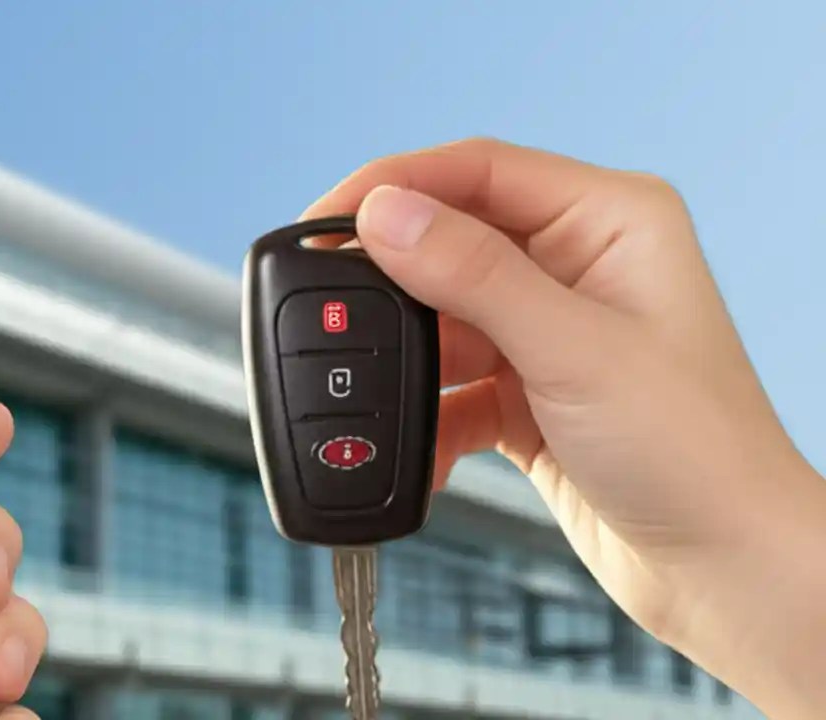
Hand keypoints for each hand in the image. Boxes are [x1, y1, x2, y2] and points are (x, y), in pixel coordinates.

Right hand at [306, 138, 825, 718]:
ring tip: (374, 389)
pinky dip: (425, 417)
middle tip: (326, 305)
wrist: (724, 572)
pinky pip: (449, 384)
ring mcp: (549, 331)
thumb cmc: (696, 454)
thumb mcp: (575, 351)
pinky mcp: (527, 391)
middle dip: (388, 279)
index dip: (393, 184)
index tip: (323, 218)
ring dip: (405, 359)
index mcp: (610, 221)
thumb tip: (383, 213)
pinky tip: (420, 449)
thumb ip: (473, 275)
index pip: (479, 171)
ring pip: (441, 317)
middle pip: (449, 240)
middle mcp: (577, 265)